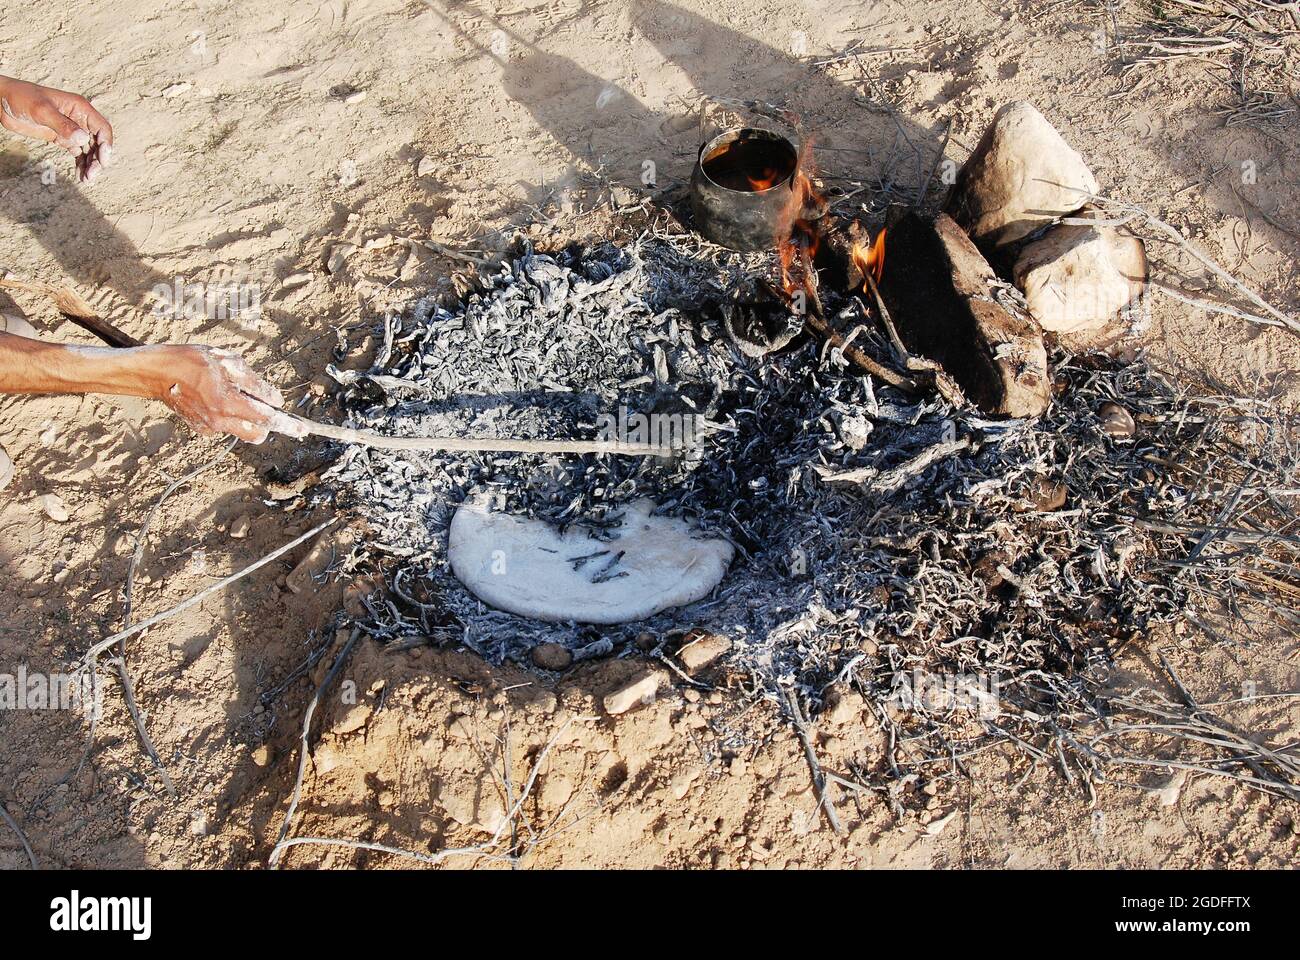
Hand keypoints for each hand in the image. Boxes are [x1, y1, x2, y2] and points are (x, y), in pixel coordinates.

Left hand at [0, 75, 112, 180]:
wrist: (3, 101)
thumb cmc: (21, 98)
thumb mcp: (41, 111)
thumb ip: (62, 125)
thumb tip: (83, 139)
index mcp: (80, 108)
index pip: (102, 128)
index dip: (106, 145)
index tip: (102, 161)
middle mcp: (79, 119)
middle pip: (98, 142)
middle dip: (98, 159)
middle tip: (92, 175)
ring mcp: (71, 130)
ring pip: (90, 150)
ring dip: (91, 165)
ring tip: (86, 180)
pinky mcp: (62, 138)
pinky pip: (78, 154)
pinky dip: (81, 165)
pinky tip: (80, 175)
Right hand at [144, 345, 304, 443]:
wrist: (155, 373)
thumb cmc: (190, 360)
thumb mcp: (226, 361)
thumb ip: (253, 381)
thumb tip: (274, 399)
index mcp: (227, 402)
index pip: (266, 419)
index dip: (287, 423)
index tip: (303, 430)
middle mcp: (220, 420)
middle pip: (258, 433)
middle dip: (269, 424)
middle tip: (274, 412)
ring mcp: (209, 427)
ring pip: (243, 432)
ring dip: (250, 420)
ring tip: (239, 397)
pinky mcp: (201, 428)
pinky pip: (226, 427)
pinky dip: (232, 418)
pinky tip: (219, 398)